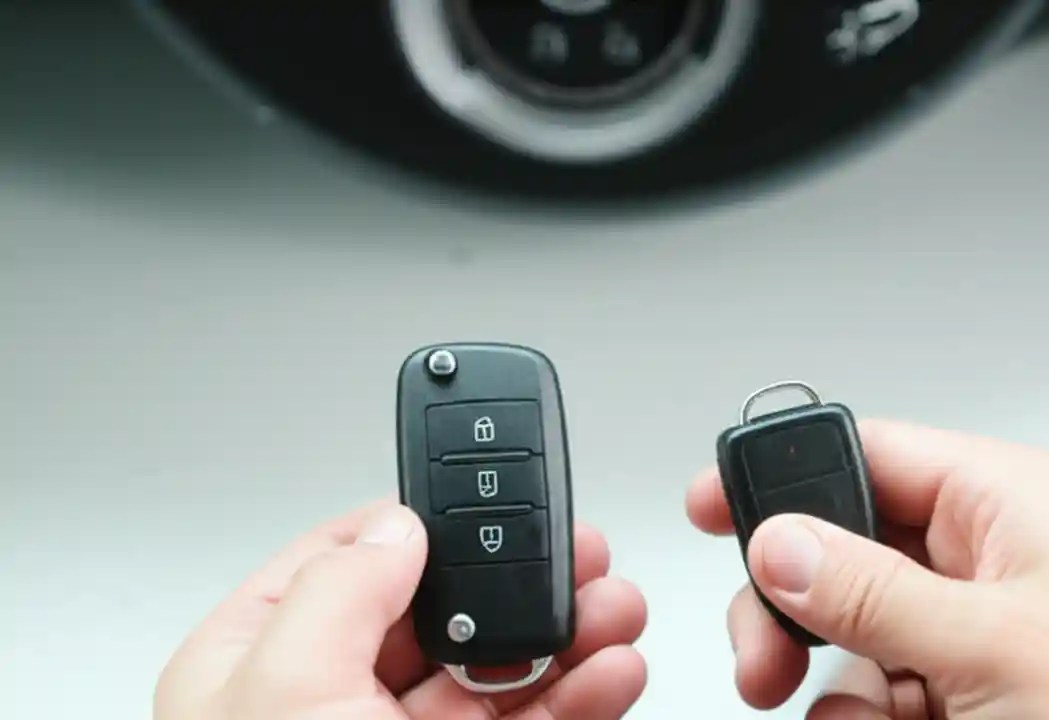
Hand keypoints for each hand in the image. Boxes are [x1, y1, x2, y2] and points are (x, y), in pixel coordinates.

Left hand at [155, 500, 646, 719]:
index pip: (340, 562)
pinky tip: (612, 676)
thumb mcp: (285, 695)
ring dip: (565, 636)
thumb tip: (395, 526)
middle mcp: (329, 706)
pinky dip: (581, 699)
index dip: (416, 526)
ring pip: (496, 673)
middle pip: (438, 613)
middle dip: (517, 581)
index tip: (487, 504)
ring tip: (616, 611)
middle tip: (582, 558)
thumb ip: (337, 591)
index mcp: (255, 666)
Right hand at [686, 419, 1048, 718]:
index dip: (786, 472)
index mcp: (1005, 502)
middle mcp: (983, 556)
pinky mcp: (965, 687)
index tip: (714, 505)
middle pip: (840, 545)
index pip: (869, 452)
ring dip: (820, 670)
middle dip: (791, 600)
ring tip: (825, 705)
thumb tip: (781, 544)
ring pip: (846, 624)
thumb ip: (874, 591)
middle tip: (765, 648)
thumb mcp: (992, 646)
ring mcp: (971, 627)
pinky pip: (872, 683)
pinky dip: (855, 713)